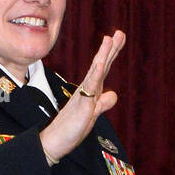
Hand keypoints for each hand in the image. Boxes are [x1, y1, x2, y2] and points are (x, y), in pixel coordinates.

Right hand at [40, 30, 125, 162]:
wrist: (55, 141)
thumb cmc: (71, 129)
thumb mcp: (92, 115)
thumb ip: (103, 103)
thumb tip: (113, 94)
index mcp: (91, 91)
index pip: (103, 69)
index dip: (111, 54)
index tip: (118, 38)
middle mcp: (87, 89)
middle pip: (101, 65)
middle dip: (110, 49)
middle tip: (120, 33)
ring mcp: (84, 96)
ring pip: (95, 72)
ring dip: (103, 55)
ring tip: (110, 39)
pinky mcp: (81, 105)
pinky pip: (89, 88)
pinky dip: (95, 75)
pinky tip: (100, 64)